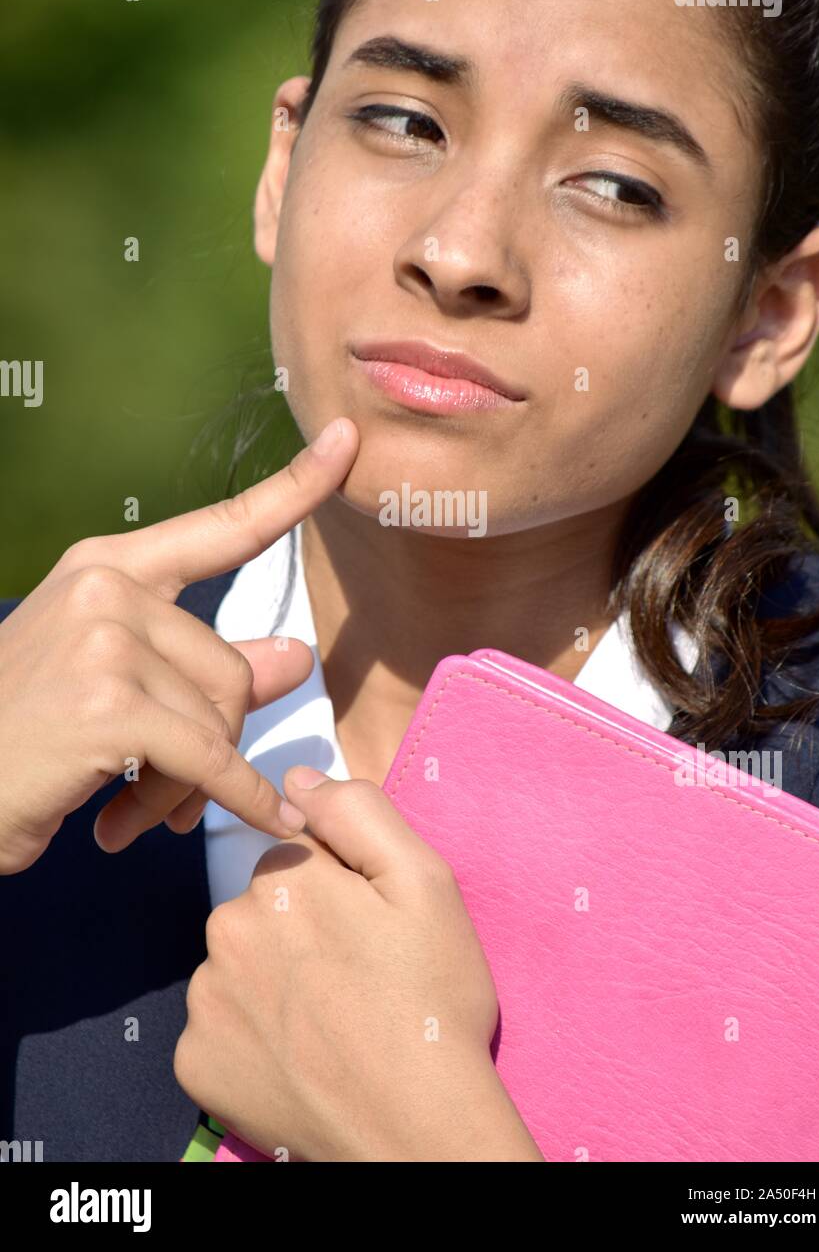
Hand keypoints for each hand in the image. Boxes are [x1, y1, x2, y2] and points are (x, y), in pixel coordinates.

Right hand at [0, 418, 358, 873]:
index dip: (294, 488)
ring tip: (140, 806)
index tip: (345, 440)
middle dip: (213, 742)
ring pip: (223, 721)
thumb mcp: (118, 684)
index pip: (223, 526)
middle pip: (233, 669)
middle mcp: (108, 587)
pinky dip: (243, 799)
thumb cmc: (27, 735)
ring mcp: (106, 641)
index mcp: (110, 567)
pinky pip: (213, 762)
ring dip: (196, 784)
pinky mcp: (112, 707)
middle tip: (162, 786)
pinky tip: (267, 820)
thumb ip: (209, 670)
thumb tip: (296, 655)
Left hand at [174, 767, 543, 1161]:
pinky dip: (251, 1039)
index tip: (370, 932)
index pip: (297, 858)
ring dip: (272, 984)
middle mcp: (229, 929)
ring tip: (330, 1023)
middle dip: (301, 934)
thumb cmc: (432, 1003)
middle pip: (262, 910)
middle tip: (356, 980)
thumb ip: (359, 812)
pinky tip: (297, 1057)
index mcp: (284, 880)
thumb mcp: (426, 884)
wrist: (416, 1130)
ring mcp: (206, 1000)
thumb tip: (297, 779)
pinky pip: (219, 1028)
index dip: (341, 892)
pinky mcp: (194, 1062)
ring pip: (238, 967)